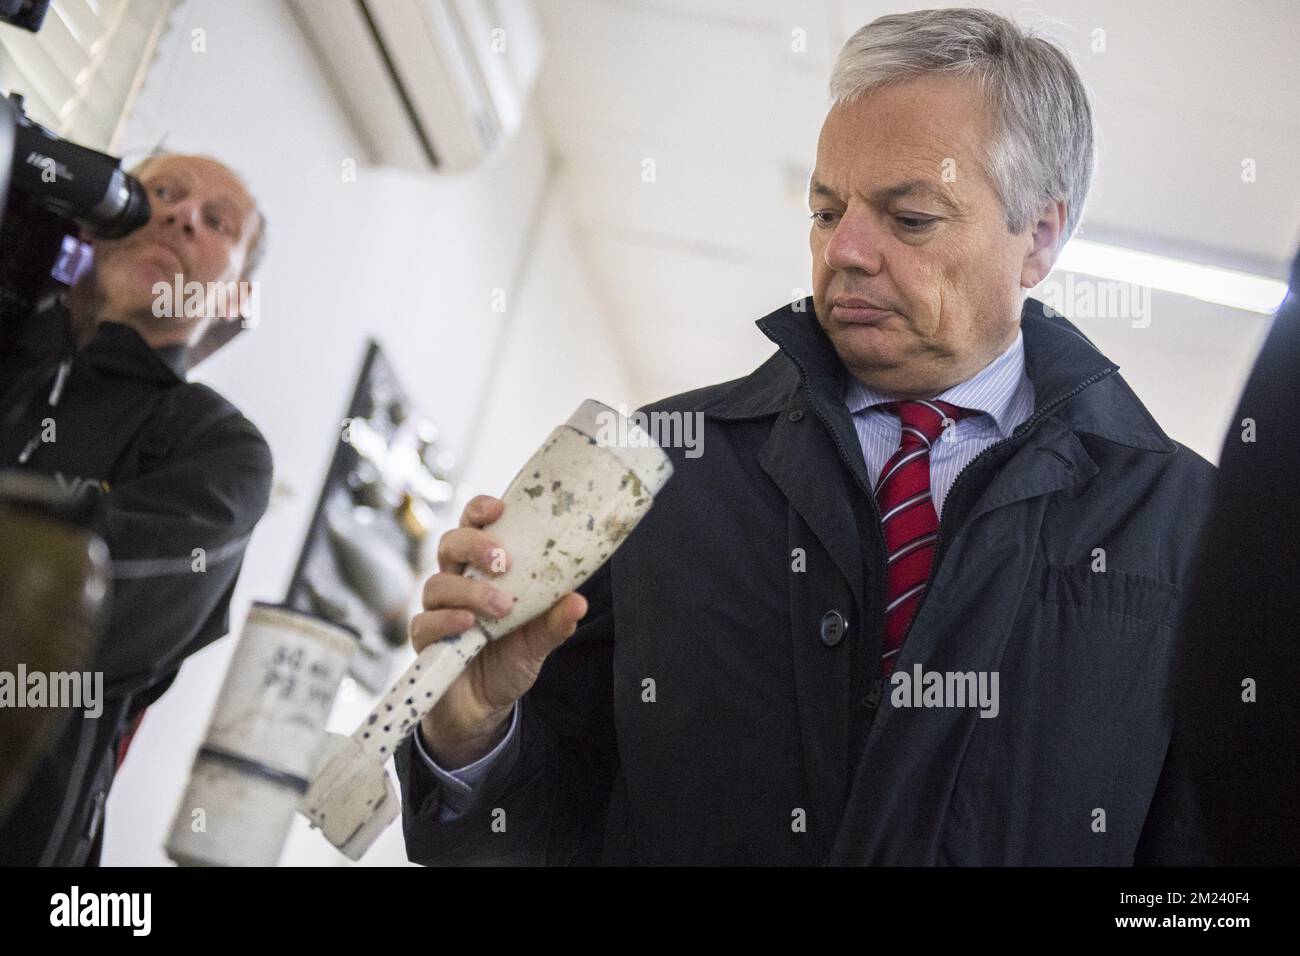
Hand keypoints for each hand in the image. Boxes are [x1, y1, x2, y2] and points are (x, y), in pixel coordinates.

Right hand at [410, 495, 587, 766]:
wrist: (484, 706)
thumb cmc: (509, 658)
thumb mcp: (539, 640)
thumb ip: (555, 621)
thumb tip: (579, 601)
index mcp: (482, 569)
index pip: (473, 526)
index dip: (480, 510)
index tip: (499, 508)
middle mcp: (456, 581)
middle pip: (450, 544)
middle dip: (474, 545)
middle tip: (502, 561)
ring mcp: (437, 609)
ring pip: (438, 583)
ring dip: (470, 591)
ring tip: (501, 607)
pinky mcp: (424, 640)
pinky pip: (425, 622)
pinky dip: (446, 620)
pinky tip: (468, 624)